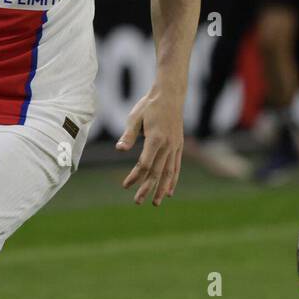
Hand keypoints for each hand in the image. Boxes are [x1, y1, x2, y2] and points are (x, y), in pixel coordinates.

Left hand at [115, 87, 183, 205]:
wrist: (170, 95)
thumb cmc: (149, 105)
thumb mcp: (135, 117)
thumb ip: (128, 135)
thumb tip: (119, 149)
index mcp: (155, 138)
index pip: (144, 164)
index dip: (135, 177)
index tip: (125, 186)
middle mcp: (167, 145)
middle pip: (156, 172)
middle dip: (147, 188)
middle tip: (137, 202)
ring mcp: (175, 146)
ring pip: (169, 173)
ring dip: (162, 189)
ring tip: (156, 203)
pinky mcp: (179, 146)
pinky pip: (176, 167)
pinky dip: (173, 180)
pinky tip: (170, 191)